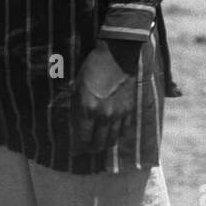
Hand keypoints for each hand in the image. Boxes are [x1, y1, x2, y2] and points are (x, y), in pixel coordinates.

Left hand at [72, 37, 141, 154]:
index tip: (76, 149)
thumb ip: (77, 108)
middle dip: (91, 149)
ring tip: (100, 146)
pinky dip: (118, 136)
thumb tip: (77, 124)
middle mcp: (104, 115)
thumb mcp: (78, 87)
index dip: (79, 145)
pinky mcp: (130, 110)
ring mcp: (119, 114)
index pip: (83, 137)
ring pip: (113, 140)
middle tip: (87, 150)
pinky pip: (125, 130)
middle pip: (98, 142)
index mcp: (88, 108)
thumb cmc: (93, 68)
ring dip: (105, 145)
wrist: (117, 55)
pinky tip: (113, 136)